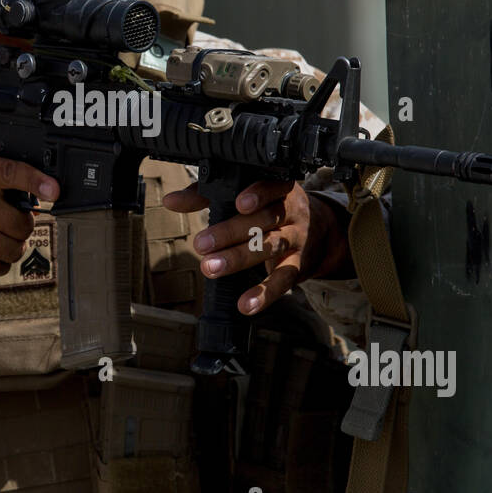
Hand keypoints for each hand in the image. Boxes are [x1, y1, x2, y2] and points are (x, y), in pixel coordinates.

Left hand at [162, 180, 348, 315]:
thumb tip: (172, 201)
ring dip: (238, 259)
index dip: (258, 194)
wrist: (319, 230)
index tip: (238, 202)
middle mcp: (291, 212)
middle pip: (263, 221)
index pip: (272, 187)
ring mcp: (296, 239)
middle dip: (231, 232)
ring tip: (210, 268)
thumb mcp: (244, 193)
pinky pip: (283, 281)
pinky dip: (264, 295)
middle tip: (201, 244)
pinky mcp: (298, 266)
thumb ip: (206, 194)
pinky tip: (245, 305)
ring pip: (270, 248)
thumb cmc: (270, 206)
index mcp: (279, 188)